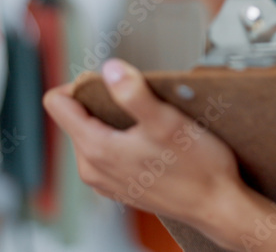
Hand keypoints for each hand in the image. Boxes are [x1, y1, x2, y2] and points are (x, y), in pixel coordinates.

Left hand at [43, 58, 246, 229]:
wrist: (218, 205)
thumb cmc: (199, 168)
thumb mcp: (167, 121)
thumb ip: (133, 93)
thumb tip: (110, 69)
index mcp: (96, 149)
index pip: (57, 102)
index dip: (81, 83)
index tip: (111, 83)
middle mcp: (92, 168)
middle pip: (76, 115)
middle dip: (103, 101)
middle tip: (139, 102)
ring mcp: (105, 179)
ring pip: (93, 132)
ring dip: (116, 120)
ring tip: (150, 123)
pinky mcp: (120, 185)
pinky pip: (108, 150)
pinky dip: (125, 138)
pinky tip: (154, 142)